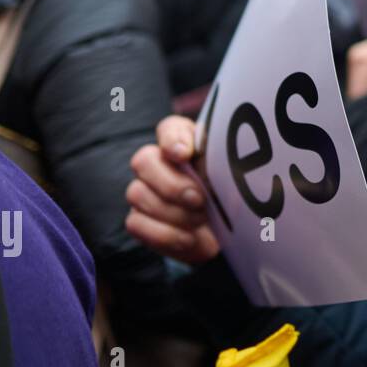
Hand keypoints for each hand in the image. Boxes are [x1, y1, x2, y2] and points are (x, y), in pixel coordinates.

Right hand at [125, 115, 220, 263]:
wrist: (224, 234)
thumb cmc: (226, 198)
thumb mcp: (231, 179)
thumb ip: (222, 164)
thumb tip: (216, 162)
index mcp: (184, 144)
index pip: (170, 128)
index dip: (173, 139)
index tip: (185, 154)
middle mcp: (157, 163)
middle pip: (144, 160)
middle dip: (172, 184)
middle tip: (199, 200)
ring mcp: (143, 191)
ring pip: (137, 194)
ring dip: (174, 213)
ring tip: (201, 221)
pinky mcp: (138, 219)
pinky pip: (136, 224)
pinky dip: (165, 234)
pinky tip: (188, 238)